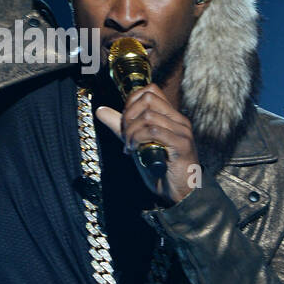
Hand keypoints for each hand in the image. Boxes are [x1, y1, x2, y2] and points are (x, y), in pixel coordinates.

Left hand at [95, 84, 200, 202]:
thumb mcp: (137, 142)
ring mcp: (182, 131)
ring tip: (129, 146)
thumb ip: (121, 126)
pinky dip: (138, 139)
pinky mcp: (181, 144)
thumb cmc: (160, 169)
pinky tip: (134, 150)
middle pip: (148, 98)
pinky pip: (153, 132)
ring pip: (148, 116)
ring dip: (131, 131)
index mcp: (171, 117)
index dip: (131, 101)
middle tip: (124, 135)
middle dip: (129, 115)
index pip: (150, 90)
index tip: (124, 121)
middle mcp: (179, 120)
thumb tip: (100, 110)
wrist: (180, 193)